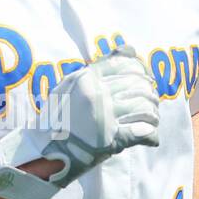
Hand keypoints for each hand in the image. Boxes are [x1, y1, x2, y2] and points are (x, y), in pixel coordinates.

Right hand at [0, 45, 159, 198]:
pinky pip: (143, 132)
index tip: (145, 80)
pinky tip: (151, 139)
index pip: (126, 65)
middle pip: (139, 86)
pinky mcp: (112, 139)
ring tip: (152, 120)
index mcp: (88, 79)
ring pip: (145, 108)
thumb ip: (100, 67)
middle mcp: (98, 94)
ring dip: (153, 115)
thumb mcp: (71, 85)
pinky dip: (151, 136)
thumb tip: (129, 49)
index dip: (141, 71)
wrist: (44, 150)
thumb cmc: (57, 118)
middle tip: (152, 103)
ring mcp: (106, 117)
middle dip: (151, 94)